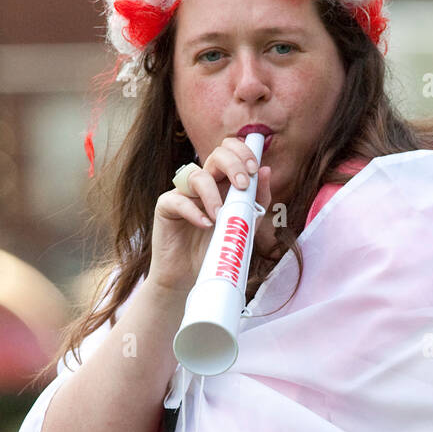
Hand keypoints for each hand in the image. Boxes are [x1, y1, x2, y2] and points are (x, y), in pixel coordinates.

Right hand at [150, 136, 272, 294]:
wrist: (191, 279)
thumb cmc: (216, 252)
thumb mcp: (243, 227)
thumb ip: (255, 202)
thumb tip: (266, 171)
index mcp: (224, 183)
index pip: (232, 152)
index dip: (243, 152)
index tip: (254, 169)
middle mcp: (204, 183)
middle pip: (217, 154)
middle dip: (233, 164)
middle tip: (242, 185)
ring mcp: (184, 192)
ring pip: (198, 176)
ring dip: (213, 195)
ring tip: (220, 218)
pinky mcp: (166, 206)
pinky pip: (178, 198)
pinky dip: (194, 211)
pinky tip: (205, 225)